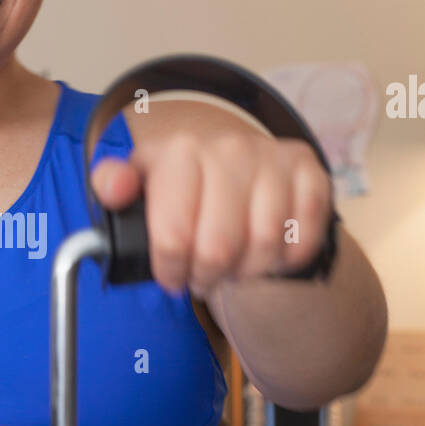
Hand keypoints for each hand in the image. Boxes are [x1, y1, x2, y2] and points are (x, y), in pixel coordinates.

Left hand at [90, 128, 332, 298]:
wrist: (238, 165)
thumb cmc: (183, 186)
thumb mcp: (140, 183)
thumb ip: (112, 185)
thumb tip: (115, 188)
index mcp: (180, 151)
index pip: (173, 236)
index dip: (171, 271)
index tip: (172, 276)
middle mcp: (230, 149)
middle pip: (219, 249)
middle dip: (206, 277)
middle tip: (202, 277)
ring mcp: (274, 159)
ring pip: (264, 247)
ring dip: (246, 272)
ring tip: (232, 266)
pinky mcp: (312, 173)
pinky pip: (302, 239)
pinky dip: (285, 260)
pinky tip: (267, 255)